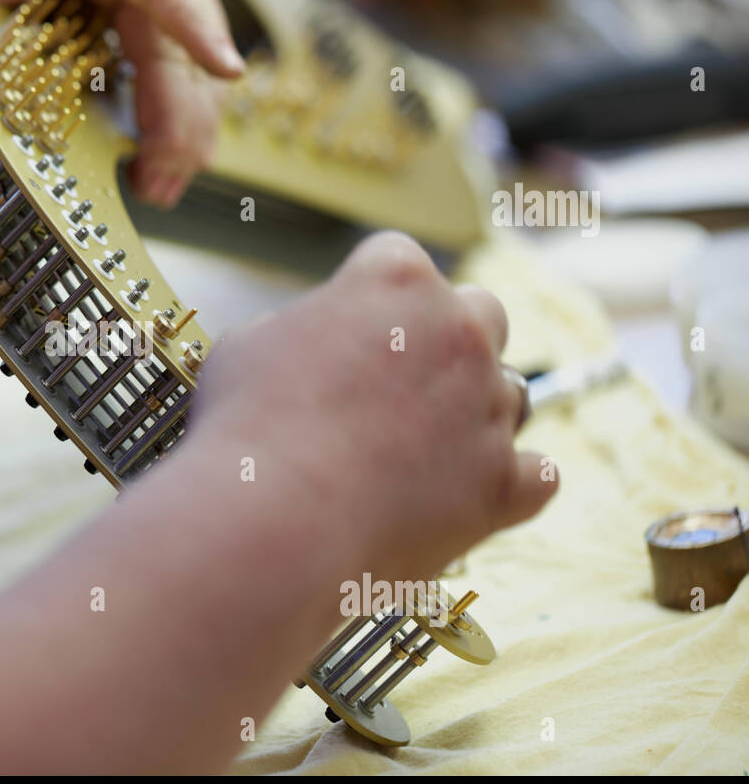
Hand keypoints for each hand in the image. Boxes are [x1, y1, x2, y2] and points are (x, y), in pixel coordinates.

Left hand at [0, 0, 243, 208]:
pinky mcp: (183, 17)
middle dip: (177, 120)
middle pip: (183, 40)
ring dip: (186, 135)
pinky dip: (181, 126)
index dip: (195, 26)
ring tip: (155, 190)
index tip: (225, 69)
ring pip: (199, 65)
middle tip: (154, 185)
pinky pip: (193, 75)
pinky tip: (161, 169)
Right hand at [193, 232, 557, 582]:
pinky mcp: (503, 483)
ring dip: (476, 413)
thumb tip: (317, 349)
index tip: (344, 332)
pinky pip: (539, 474)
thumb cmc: (244, 427)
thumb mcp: (248, 345)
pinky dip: (509, 483)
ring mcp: (488, 407)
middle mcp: (459, 330)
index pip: (398, 259)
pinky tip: (468, 492)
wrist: (271, 523)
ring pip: (511, 393)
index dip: (368, 296)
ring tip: (415, 452)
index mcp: (395, 278)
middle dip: (446, 341)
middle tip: (395, 386)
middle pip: (480, 312)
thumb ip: (301, 330)